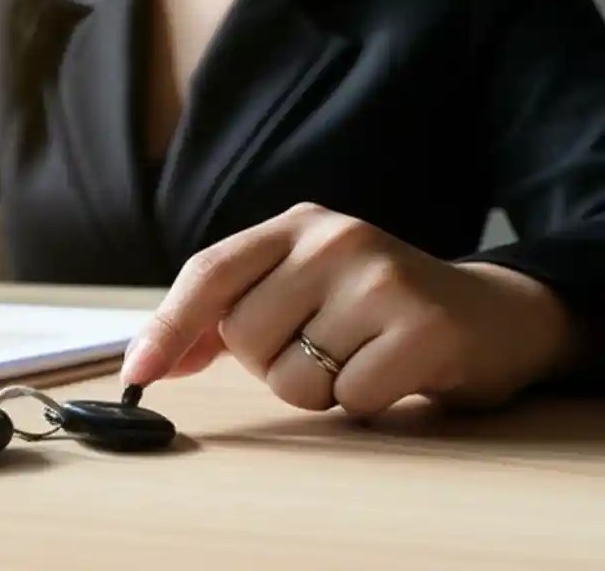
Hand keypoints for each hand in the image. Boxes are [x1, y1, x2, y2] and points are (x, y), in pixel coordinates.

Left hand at [122, 203, 578, 414]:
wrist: (486, 316)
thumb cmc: (369, 311)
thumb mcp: (297, 292)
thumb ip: (221, 319)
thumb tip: (148, 359)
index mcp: (296, 224)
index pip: (210, 271)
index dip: (168, 326)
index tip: (139, 374)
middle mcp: (335, 238)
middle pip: (245, 337)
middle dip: (273, 362)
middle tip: (325, 344)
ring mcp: (381, 277)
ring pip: (292, 377)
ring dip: (319, 388)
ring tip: (360, 356)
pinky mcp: (422, 326)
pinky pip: (347, 399)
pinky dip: (362, 401)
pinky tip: (393, 371)